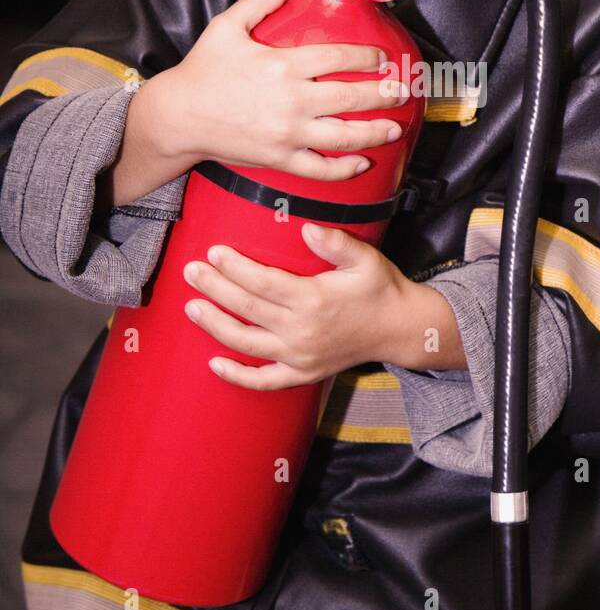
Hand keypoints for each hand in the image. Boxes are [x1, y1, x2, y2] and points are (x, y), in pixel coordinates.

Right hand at [155, 0, 408, 181]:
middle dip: (385, 93)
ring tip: (395, 126)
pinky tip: (361, 163)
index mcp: (283, 65)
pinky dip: (344, 168)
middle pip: (352, 96)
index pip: (339, 57)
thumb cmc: (202, 72)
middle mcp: (291, 100)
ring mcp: (287, 133)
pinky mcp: (279, 158)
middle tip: (404, 90)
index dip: (368, 55)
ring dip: (375, 131)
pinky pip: (319, 168)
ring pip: (344, 135)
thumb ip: (258, 3)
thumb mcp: (226, 28)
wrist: (179, 117)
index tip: (383, 56)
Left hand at [181, 223, 414, 389]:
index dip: (234, 267)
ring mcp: (300, 357)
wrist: (400, 329)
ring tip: (192, 307)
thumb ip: (336, 243)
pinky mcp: (303, 374)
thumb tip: (307, 228)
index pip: (263, 282)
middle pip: (247, 308)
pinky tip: (214, 364)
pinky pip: (264, 381)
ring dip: (215, 325)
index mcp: (314, 300)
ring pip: (246, 343)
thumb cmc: (380, 289)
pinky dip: (238, 376)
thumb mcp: (365, 259)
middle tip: (190, 271)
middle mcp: (302, 331)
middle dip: (215, 288)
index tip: (213, 252)